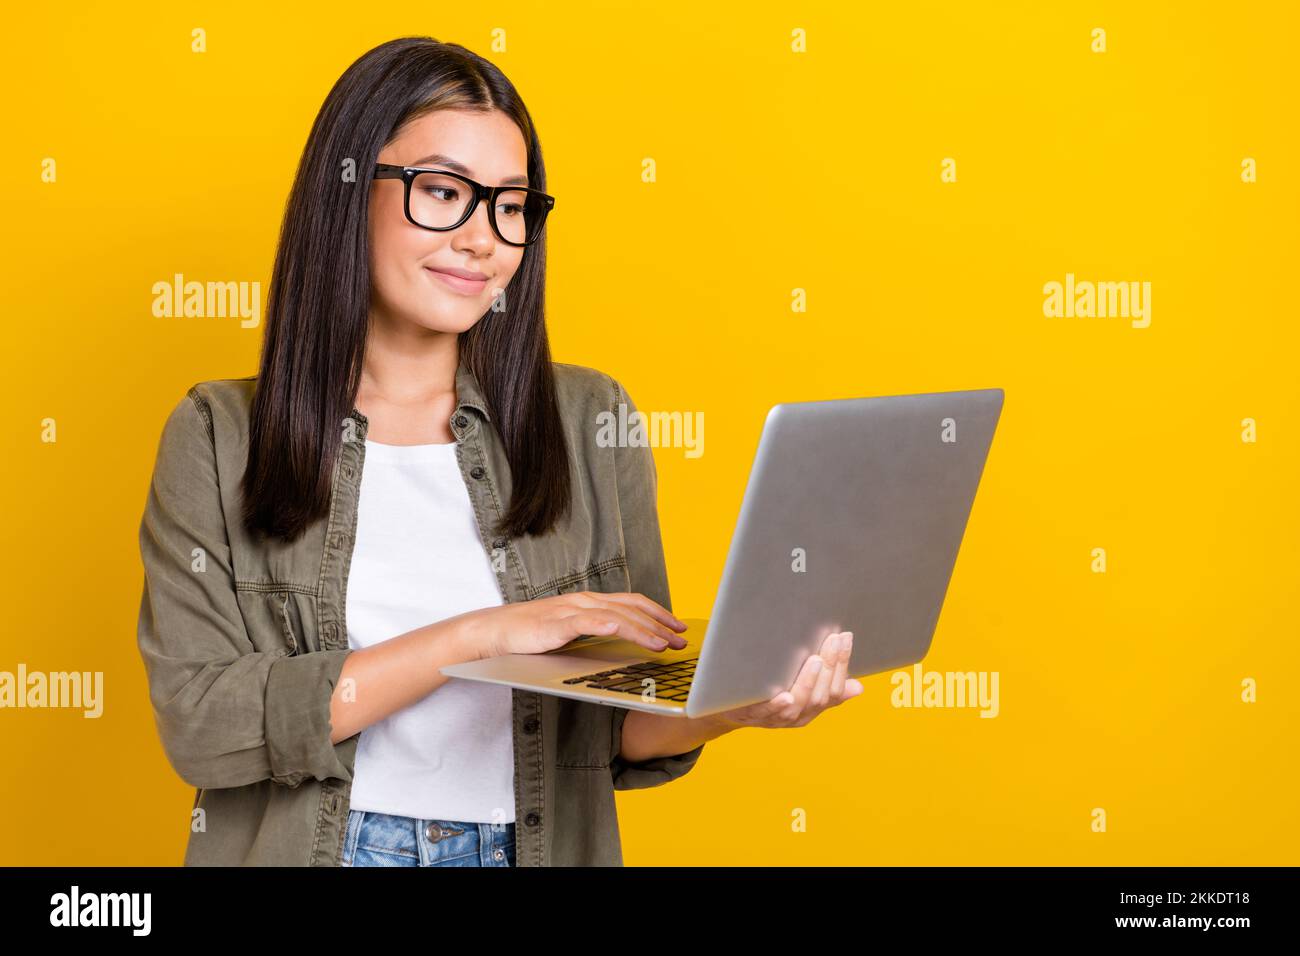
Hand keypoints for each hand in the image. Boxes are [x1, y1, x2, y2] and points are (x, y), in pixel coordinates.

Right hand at [464, 591, 688, 658]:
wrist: (497, 631)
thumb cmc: (533, 634)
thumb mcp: (572, 631)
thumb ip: (596, 631)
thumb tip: (624, 641)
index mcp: (590, 603)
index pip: (632, 604)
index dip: (658, 614)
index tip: (678, 627)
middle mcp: (585, 602)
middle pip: (630, 610)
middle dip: (659, 625)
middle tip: (681, 641)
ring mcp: (571, 611)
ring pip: (614, 617)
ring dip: (641, 630)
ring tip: (661, 644)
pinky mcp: (556, 624)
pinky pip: (584, 623)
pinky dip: (604, 625)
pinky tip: (620, 631)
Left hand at [711, 631, 863, 728]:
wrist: (725, 709)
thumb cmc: (766, 694)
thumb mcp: (799, 691)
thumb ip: (825, 688)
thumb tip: (858, 687)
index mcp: (810, 709)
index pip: (834, 690)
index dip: (842, 665)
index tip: (845, 638)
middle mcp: (796, 716)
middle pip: (820, 696)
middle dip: (829, 666)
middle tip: (833, 640)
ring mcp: (774, 718)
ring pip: (798, 704)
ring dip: (808, 682)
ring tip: (815, 660)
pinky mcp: (750, 715)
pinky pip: (766, 712)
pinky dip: (778, 705)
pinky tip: (785, 695)